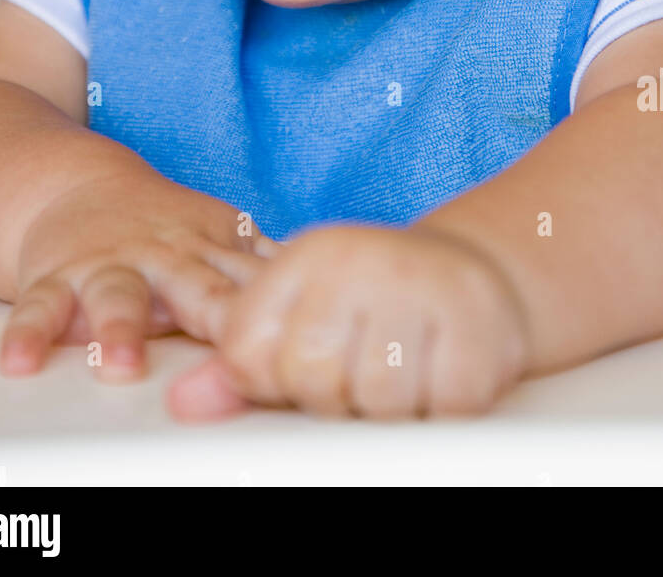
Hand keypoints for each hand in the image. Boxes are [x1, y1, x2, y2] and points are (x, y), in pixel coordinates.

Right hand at [0, 169, 277, 381]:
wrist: (80, 182)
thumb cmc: (162, 226)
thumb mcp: (220, 236)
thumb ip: (264, 268)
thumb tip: (334, 288)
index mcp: (209, 250)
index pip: (249, 286)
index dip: (275, 314)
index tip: (298, 343)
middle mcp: (161, 257)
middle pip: (194, 289)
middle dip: (214, 318)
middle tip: (232, 356)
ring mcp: (107, 266)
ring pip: (115, 298)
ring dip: (118, 331)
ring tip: (122, 365)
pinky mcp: (53, 278)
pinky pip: (38, 308)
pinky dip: (27, 335)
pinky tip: (21, 362)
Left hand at [166, 223, 530, 420]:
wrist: (473, 273)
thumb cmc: (374, 304)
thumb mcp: (304, 316)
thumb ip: (243, 363)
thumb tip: (183, 405)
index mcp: (308, 255)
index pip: (248, 352)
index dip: (274, 382)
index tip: (307, 364)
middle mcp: (362, 259)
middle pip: (312, 379)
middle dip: (337, 397)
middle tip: (365, 368)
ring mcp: (424, 285)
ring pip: (378, 400)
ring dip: (392, 408)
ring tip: (403, 370)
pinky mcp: (479, 325)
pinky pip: (443, 405)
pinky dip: (443, 406)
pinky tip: (441, 371)